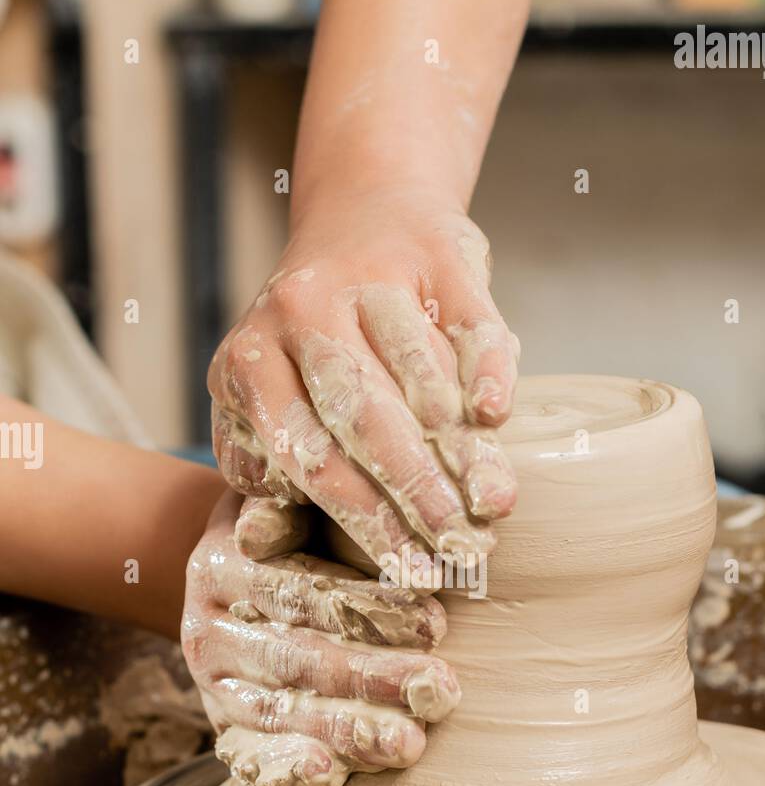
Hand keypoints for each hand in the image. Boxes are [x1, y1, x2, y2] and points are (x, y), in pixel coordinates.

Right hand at [181, 490, 460, 785]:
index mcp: (224, 564)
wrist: (227, 578)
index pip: (303, 588)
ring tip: (410, 744)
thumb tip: (321, 486)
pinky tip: (327, 775)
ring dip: (348, 731)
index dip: (372, 607)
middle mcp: (208, 626)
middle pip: (299, 657)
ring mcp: (212, 683)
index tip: (438, 622)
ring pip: (281, 712)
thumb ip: (309, 507)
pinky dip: (286, 770)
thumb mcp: (293, 508)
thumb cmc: (293, 535)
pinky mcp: (221, 727)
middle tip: (440, 689)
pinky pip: (249, 756)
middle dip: (375, 677)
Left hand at [208, 184, 518, 569]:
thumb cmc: (317, 344)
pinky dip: (484, 366)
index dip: (365, 520)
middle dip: (416, 495)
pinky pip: (465, 317)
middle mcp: (299, 310)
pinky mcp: (435, 249)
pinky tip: (496, 415)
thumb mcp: (269, 396)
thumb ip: (266, 466)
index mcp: (248, 360)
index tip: (411, 573)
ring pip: (416, 370)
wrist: (366, 212)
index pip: (309, 456)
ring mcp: (368, 273)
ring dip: (460, 447)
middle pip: (362, 417)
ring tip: (493, 506)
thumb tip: (262, 542)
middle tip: (459, 552)